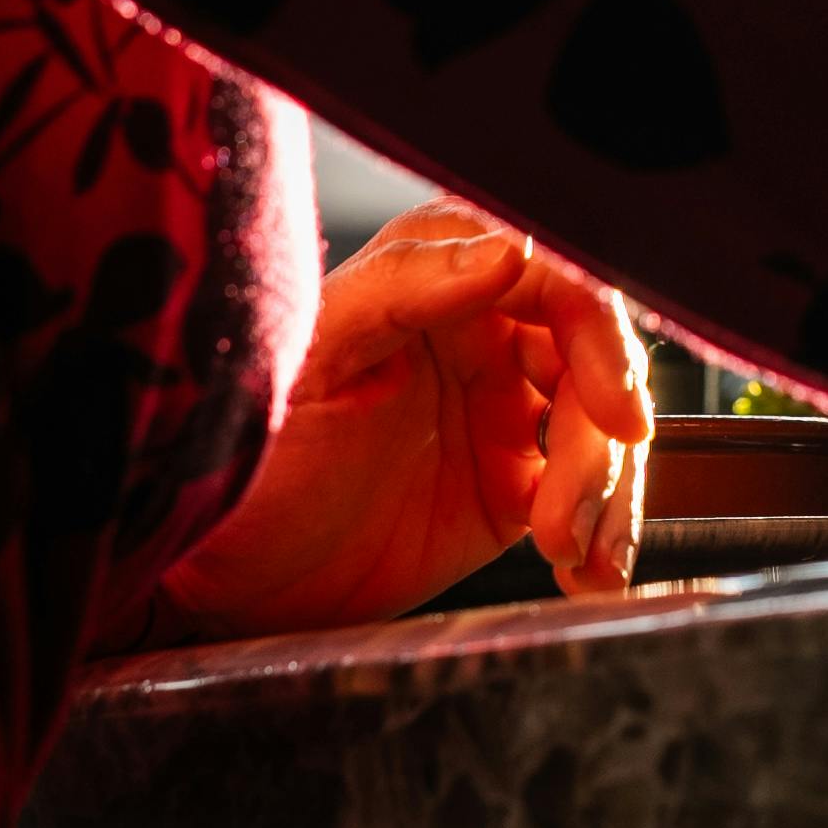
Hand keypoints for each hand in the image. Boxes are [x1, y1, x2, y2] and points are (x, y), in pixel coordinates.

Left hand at [161, 202, 651, 633]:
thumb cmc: (237, 456)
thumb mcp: (306, 359)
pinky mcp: (509, 488)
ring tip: (573, 557)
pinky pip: (586, 498)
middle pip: (596, 364)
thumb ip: (403, 288)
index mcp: (436, 283)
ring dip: (611, 496)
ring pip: (604, 432)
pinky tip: (589, 572)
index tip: (617, 412)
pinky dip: (605, 534)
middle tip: (572, 517)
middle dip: (603, 443)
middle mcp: (481, 337)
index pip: (559, 285)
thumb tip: (507, 250)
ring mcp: (500, 413)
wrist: (210, 577)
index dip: (603, 343)